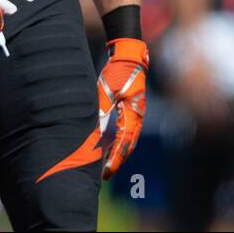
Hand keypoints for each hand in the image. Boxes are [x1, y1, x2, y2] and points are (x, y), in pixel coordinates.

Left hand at [98, 37, 148, 178]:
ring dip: (119, 153)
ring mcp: (136, 113)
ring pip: (129, 139)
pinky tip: (110, 147)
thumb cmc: (118, 72)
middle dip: (118, 160)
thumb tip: (96, 129)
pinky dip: (119, 142)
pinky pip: (127, 131)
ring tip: (106, 166)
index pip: (124, 142)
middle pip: (129, 144)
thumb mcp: (107, 90)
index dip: (115, 159)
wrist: (130, 57)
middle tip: (105, 175)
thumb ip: (102, 109)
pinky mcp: (132, 110)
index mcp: (133, 113)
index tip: (107, 172)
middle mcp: (137, 116)